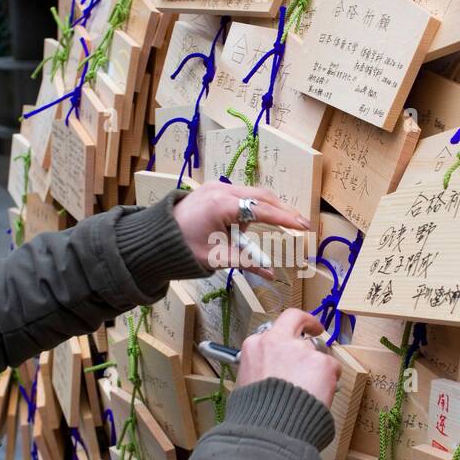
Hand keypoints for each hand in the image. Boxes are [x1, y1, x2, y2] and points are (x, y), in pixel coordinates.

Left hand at [171, 182, 309, 279]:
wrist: (155, 237)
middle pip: (262, 195)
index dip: (285, 218)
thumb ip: (246, 262)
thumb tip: (271, 273)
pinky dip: (252, 208)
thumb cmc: (182, 248)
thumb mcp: (216, 257)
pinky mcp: (214, 189)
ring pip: (253, 194)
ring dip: (266, 210)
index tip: (304, 225)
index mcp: (221, 205)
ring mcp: (217, 186)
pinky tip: (251, 224)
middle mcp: (221, 190)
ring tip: (274, 228)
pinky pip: (242, 195)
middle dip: (283, 210)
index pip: (262, 209)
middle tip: (301, 224)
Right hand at [235, 309, 340, 408]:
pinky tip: (319, 397)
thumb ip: (259, 370)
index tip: (290, 335)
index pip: (271, 330)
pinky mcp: (324, 363)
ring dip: (316, 366)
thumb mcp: (245, 385)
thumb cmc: (255, 415)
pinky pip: (332, 368)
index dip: (284, 333)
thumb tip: (268, 375)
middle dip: (307, 321)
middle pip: (296, 318)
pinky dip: (330, 381)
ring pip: (316, 351)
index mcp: (256, 346)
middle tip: (315, 329)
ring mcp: (302, 350)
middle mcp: (278, 341)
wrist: (271, 428)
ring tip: (311, 391)